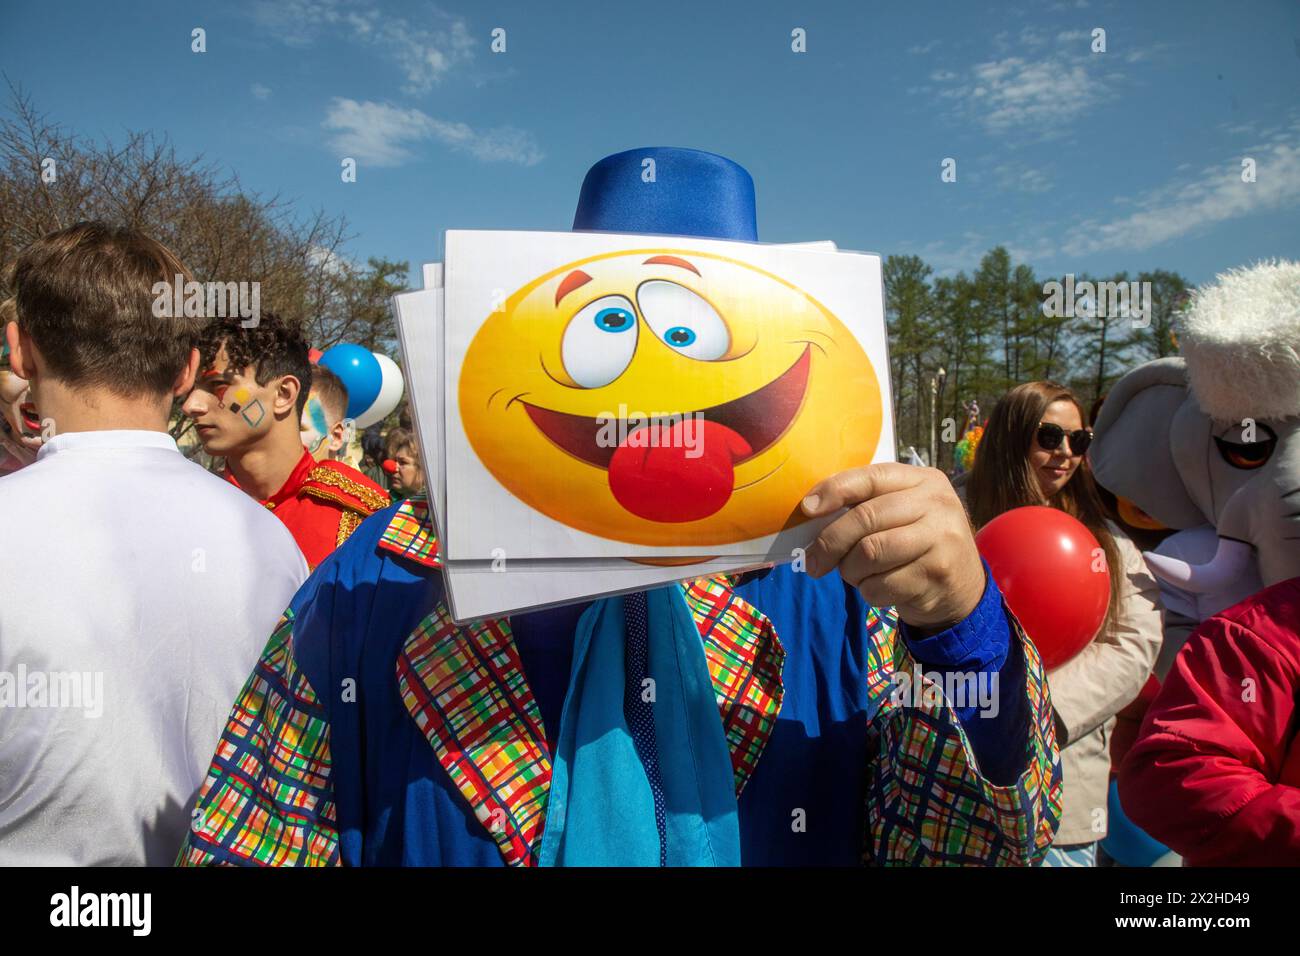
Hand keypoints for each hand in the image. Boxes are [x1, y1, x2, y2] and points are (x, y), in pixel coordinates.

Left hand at [801, 463, 985, 631]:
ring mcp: (941, 539)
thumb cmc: (916, 544)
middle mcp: (937, 504)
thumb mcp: (901, 514)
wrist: (962, 588)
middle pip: (865, 518)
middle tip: (813, 563)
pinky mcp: (936, 574)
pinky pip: (881, 585)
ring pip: (869, 553)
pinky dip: (867, 591)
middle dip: (830, 542)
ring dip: (850, 570)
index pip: (871, 477)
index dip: (834, 490)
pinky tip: (877, 588)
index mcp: (924, 480)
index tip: (807, 509)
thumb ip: (866, 505)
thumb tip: (810, 510)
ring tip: (854, 574)